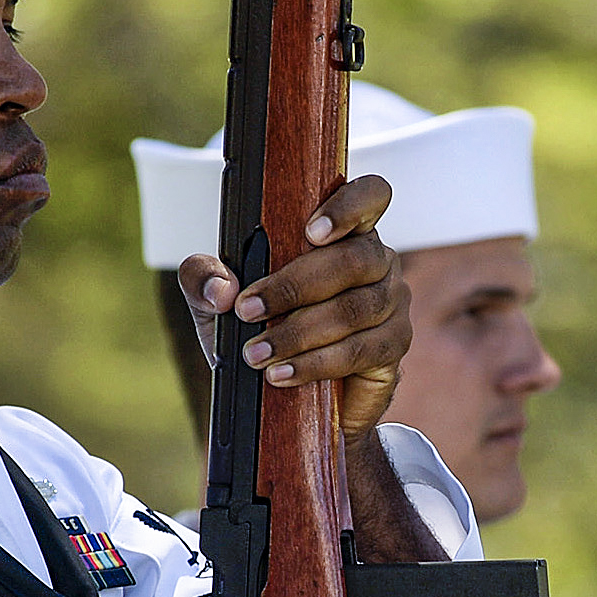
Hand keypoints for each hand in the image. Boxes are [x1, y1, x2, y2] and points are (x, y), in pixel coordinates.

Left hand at [179, 175, 408, 446]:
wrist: (290, 399)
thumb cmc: (262, 331)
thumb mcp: (218, 305)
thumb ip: (204, 280)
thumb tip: (221, 288)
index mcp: (344, 232)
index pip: (370, 196)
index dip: (349, 206)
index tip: (310, 232)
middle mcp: (377, 261)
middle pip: (353, 260)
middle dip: (294, 286)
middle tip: (248, 310)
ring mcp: (391, 304)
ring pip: (355, 309)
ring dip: (299, 332)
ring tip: (257, 353)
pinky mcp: (393, 348)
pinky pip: (360, 351)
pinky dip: (315, 363)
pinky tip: (282, 374)